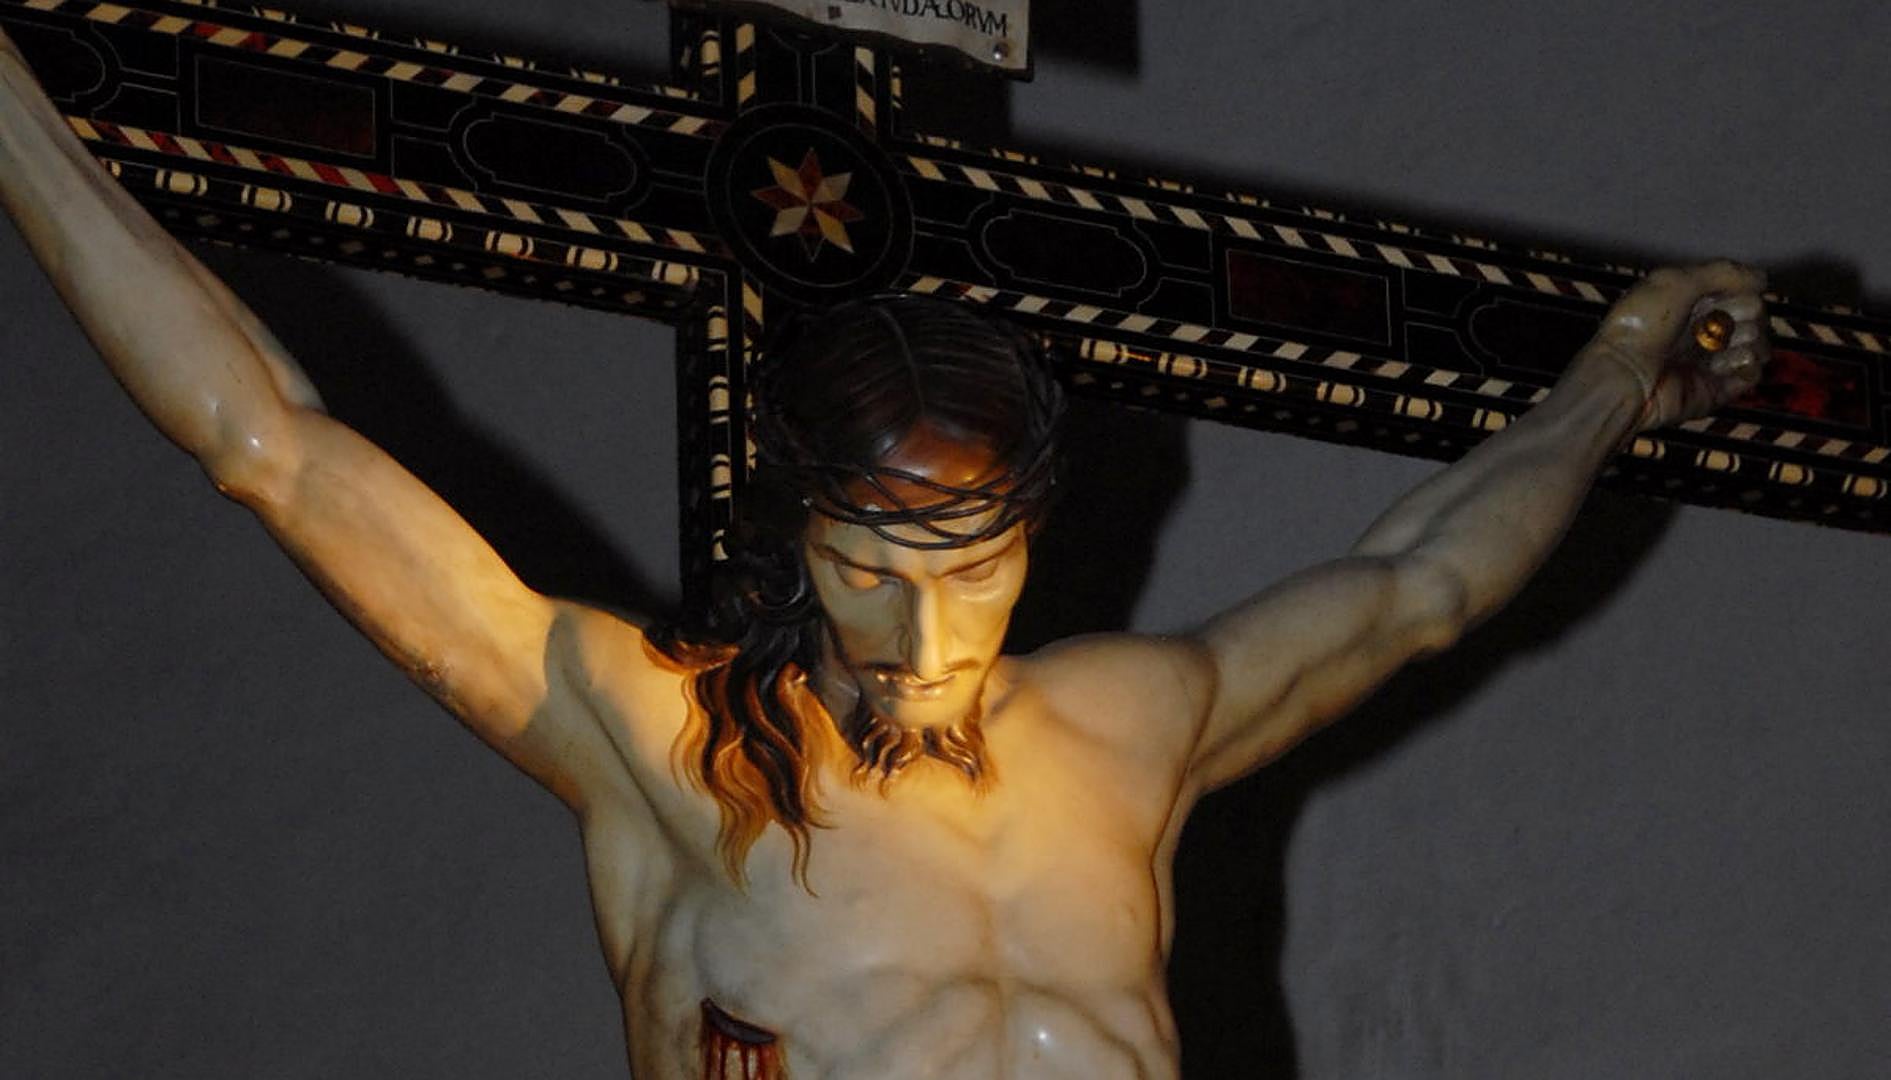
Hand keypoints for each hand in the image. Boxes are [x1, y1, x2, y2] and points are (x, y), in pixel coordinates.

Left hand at [1579, 261, 1768, 431]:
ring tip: (1714, 344)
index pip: (1741, 288)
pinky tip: (1720, 364)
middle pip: (1757, 312)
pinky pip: (1754, 371)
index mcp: (1691, 302)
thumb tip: (1762, 278)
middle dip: (1742, 312)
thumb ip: (1722, 272)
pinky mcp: (1719, 387)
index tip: (1717, 295)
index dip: (1738, 288)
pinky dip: (1744, 364)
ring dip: (1746, 338)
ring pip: (1761, 340)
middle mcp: (1704, 329)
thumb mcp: (1675, 281)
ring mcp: (1713, 359)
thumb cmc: (1638, 328)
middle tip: (1709, 323)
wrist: (1625, 377)